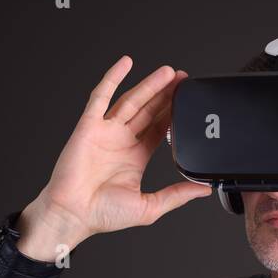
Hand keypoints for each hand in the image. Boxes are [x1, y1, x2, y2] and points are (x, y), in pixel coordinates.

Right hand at [17, 56, 211, 260]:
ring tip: (169, 72)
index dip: (174, 113)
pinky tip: (126, 63)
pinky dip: (113, 77)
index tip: (188, 100)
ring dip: (149, 85)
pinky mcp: (89, 125)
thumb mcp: (150, 207)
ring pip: (131, 100)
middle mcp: (121, 141)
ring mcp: (105, 131)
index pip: (160, 129)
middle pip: (149, 110)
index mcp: (135, 157)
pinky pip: (101, 96)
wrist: (73, 214)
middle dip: (166, 95)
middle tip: (184, 79)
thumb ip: (177, 195)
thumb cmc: (103, 214)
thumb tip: (203, 189)